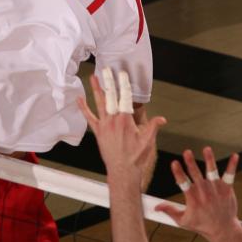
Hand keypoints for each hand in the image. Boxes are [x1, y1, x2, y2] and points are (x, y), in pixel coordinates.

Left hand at [78, 69, 165, 185]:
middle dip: (109, 81)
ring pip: (99, 103)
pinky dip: (84, 108)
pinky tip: (79, 99)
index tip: (122, 74)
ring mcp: (104, 126)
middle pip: (111, 96)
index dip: (123, 84)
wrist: (123, 172)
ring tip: (93, 77)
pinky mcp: (98, 132)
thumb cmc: (136, 158)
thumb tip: (162, 119)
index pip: (125, 97)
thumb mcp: (148, 141)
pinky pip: (89, 117)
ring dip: (96, 89)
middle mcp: (113, 120)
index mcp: (125, 120)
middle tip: (106, 69)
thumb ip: (154, 127)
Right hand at [156, 147, 240, 241]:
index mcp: (193, 199)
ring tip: (207, 149)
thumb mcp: (183, 220)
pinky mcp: (227, 189)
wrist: (223, 230)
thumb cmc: (202, 225)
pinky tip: (235, 156)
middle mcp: (205, 193)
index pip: (184, 183)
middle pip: (196, 175)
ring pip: (212, 172)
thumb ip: (169, 211)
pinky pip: (230, 175)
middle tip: (187, 152)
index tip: (174, 163)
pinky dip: (232, 166)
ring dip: (210, 160)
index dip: (178, 173)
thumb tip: (155, 206)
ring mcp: (216, 190)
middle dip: (191, 163)